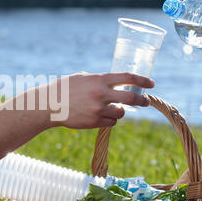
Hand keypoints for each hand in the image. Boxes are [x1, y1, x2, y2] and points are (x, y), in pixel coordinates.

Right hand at [17, 71, 152, 128]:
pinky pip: (111, 123)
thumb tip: (116, 83)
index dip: (142, 80)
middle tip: (146, 102)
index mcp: (99, 80)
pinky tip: (101, 116)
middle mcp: (101, 94)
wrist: (49, 105)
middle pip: (131, 98)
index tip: (152, 84)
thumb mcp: (83, 78)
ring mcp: (98, 109)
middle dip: (142, 100)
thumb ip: (99, 80)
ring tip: (112, 109)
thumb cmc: (65, 88)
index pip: (127, 78)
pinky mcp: (94, 122)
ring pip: (121, 113)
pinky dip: (110, 120)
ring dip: (120, 111)